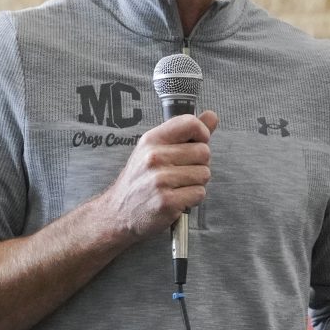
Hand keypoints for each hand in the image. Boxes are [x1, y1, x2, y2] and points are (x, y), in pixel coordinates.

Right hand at [96, 110, 215, 240]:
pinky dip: (193, 199)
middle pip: (204, 152)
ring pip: (204, 174)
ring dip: (196, 183)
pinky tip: (177, 199)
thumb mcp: (155, 150)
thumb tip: (212, 116)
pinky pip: (199, 193)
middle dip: (199, 164)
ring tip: (177, 187)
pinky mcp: (167, 202)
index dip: (202, 133)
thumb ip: (185, 133)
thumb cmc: (140, 180)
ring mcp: (160, 180)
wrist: (117, 213)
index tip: (197, 143)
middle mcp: (154, 157)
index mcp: (151, 140)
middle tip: (181, 172)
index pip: (190, 123)